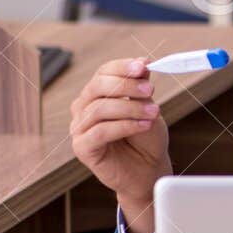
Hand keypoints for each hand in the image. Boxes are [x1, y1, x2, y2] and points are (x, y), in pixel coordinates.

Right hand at [69, 57, 172, 232]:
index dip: (122, 67)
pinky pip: (100, 132)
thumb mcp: (147, 107)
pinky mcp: (82, 147)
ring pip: (100, 108)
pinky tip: (143, 126)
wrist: (148, 170)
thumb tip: (142, 63)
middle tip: (150, 90)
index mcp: (98, 94)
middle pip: (98, 87)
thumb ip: (141, 88)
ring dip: (130, 108)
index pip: (103, 72)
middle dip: (126, 85)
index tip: (143, 65)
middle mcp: (84, 108)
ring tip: (153, 112)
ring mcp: (79, 128)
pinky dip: (125, 126)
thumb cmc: (146, 139)